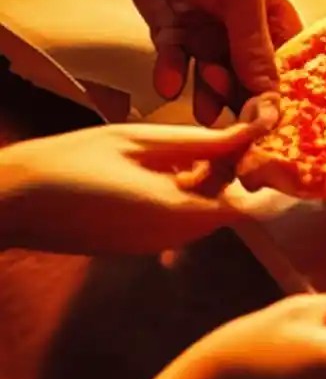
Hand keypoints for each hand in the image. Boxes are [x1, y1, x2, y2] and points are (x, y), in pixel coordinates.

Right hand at [0, 121, 270, 253]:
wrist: (10, 201)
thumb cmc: (68, 162)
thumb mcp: (137, 141)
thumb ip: (198, 143)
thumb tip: (247, 138)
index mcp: (178, 214)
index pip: (245, 202)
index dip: (249, 170)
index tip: (242, 138)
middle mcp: (174, 238)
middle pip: (224, 206)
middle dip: (224, 171)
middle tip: (204, 133)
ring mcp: (156, 245)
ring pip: (201, 210)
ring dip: (199, 179)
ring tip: (167, 147)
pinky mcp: (139, 244)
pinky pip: (175, 216)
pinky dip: (177, 191)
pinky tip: (147, 167)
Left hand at [117, 0, 301, 124]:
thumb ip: (254, 46)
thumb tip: (270, 97)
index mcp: (278, 29)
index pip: (287, 76)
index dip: (278, 100)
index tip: (265, 123)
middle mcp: (247, 43)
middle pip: (251, 89)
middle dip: (237, 99)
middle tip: (223, 100)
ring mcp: (213, 45)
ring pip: (214, 87)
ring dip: (206, 94)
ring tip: (197, 89)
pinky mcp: (178, 45)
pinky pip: (177, 71)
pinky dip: (172, 76)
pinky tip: (168, 79)